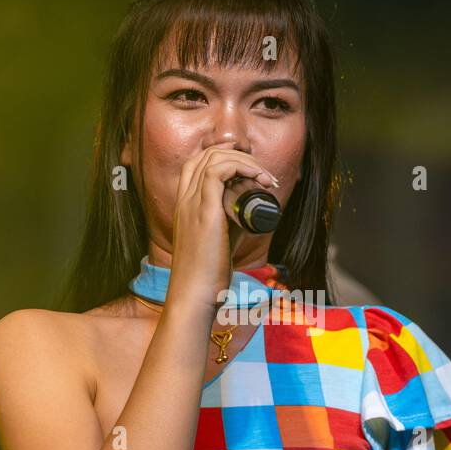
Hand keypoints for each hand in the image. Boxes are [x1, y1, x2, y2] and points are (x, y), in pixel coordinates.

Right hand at [167, 140, 277, 311]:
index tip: (251, 170)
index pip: (198, 163)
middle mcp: (185, 199)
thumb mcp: (222, 238)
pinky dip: (241, 167)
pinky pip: (219, 171)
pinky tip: (258, 178)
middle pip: (207, 155)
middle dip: (239, 155)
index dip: (225, 157)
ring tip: (265, 177)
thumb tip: (256, 209)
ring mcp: (192, 203)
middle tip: (263, 174)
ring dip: (245, 161)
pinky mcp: (204, 211)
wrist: (194, 294)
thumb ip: (234, 220)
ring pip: (213, 158)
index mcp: (185, 204)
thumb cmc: (208, 273)